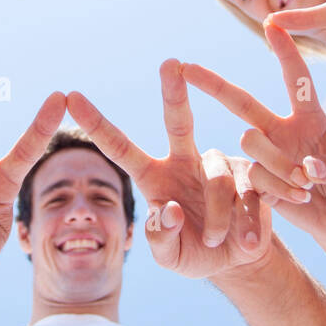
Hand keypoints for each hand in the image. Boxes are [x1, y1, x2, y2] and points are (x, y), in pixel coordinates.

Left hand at [66, 61, 269, 278]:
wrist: (240, 262)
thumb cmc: (196, 253)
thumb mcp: (171, 256)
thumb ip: (160, 238)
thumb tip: (168, 210)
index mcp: (155, 177)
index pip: (120, 147)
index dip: (97, 124)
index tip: (72, 97)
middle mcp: (185, 161)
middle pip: (178, 121)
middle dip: (174, 92)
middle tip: (171, 63)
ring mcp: (220, 163)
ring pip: (217, 180)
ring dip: (217, 219)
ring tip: (217, 242)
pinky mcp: (253, 173)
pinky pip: (249, 190)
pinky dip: (247, 223)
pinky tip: (247, 243)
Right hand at [183, 24, 325, 248]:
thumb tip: (308, 167)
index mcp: (309, 117)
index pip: (296, 79)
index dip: (285, 51)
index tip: (271, 24)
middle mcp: (281, 131)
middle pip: (243, 102)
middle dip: (214, 84)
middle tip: (187, 69)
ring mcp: (267, 157)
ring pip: (253, 145)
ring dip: (282, 167)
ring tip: (307, 188)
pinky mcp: (258, 184)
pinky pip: (255, 179)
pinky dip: (279, 191)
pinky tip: (299, 200)